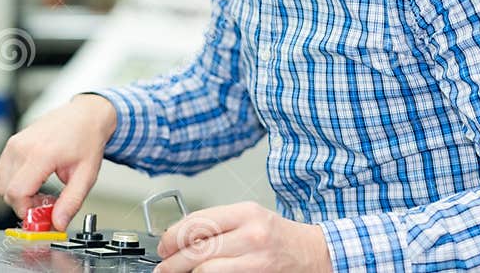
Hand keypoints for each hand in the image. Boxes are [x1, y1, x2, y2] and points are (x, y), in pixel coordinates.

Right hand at [0, 94, 115, 230]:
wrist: (84, 116)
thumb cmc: (86, 140)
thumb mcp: (86, 175)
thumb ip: (71, 202)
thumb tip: (58, 224)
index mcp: (41, 154)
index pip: (17, 192)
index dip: (26, 210)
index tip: (41, 214)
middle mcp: (23, 147)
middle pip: (7, 191)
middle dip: (24, 204)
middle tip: (46, 201)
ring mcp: (15, 143)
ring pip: (2, 183)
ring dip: (18, 193)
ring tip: (41, 189)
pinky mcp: (12, 143)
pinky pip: (3, 172)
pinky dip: (15, 181)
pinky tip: (34, 179)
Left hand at [155, 202, 332, 272]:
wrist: (317, 254)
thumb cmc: (281, 237)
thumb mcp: (251, 218)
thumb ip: (219, 224)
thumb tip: (182, 236)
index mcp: (246, 213)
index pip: (197, 222)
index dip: (172, 235)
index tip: (163, 245)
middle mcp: (251, 234)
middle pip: (197, 247)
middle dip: (172, 259)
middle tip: (162, 266)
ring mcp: (255, 260)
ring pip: (205, 268)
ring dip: (185, 272)